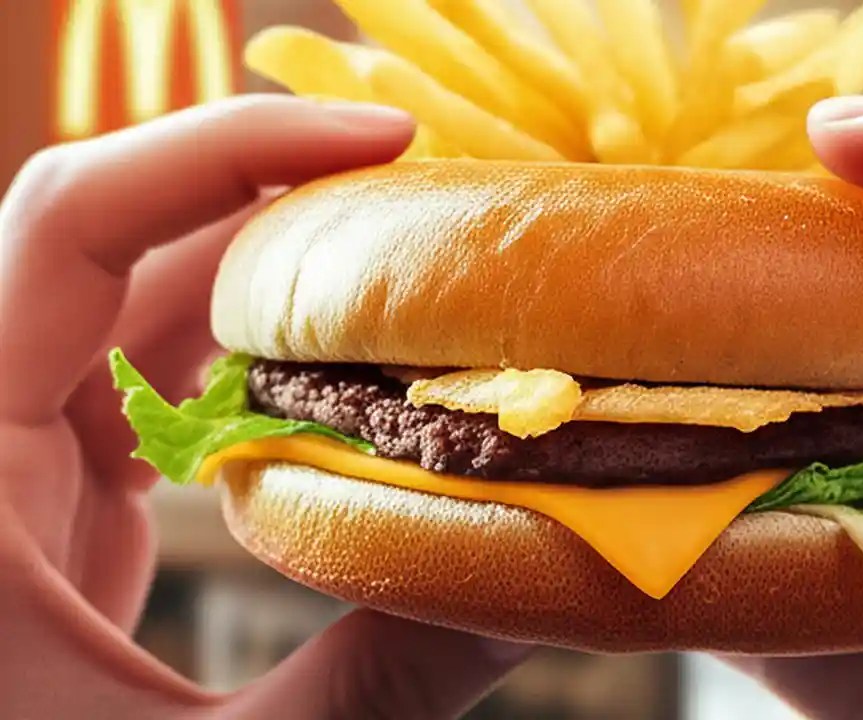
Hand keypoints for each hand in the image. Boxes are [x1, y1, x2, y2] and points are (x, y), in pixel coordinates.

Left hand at [0, 96, 529, 718]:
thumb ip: (372, 682)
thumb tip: (535, 589)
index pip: (67, 226)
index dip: (221, 150)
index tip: (378, 138)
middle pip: (119, 245)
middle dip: (282, 208)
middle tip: (435, 209)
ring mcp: (17, 464)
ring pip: (142, 311)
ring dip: (279, 289)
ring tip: (414, 283)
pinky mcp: (62, 500)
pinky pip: (157, 384)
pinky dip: (258, 366)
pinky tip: (348, 384)